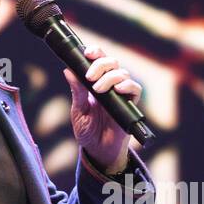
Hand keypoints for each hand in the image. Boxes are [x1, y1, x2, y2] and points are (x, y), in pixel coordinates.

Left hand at [64, 46, 142, 174]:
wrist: (98, 151)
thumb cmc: (88, 132)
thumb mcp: (78, 111)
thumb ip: (77, 91)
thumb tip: (68, 70)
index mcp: (96, 83)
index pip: (98, 61)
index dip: (95, 53)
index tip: (87, 53)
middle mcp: (110, 85)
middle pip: (112, 62)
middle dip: (101, 64)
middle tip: (90, 77)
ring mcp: (121, 94)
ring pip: (123, 73)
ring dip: (110, 77)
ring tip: (98, 90)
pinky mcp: (130, 105)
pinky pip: (135, 89)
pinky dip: (128, 86)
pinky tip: (118, 90)